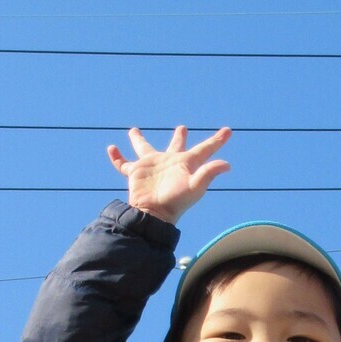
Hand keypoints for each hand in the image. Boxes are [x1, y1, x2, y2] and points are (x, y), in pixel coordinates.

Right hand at [108, 125, 232, 223]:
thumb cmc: (176, 202)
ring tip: (133, 130)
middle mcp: (169, 163)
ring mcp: (151, 167)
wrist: (153, 214)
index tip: (228, 131)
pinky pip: (123, 164)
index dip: (217, 141)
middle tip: (182, 127)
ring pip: (144, 149)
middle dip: (179, 137)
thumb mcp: (195, 187)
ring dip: (138, 140)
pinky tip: (111, 149)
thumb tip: (226, 164)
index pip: (205, 149)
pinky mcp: (136, 173)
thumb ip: (209, 173)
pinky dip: (116, 157)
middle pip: (175, 146)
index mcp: (186, 164)